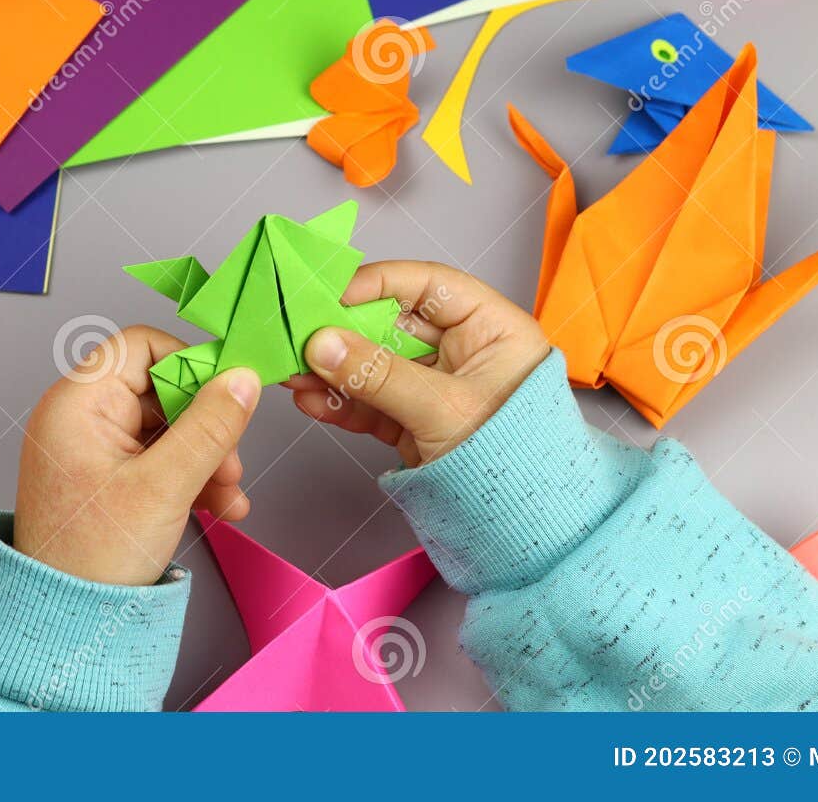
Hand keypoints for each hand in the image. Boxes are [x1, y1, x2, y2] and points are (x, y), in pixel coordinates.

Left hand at [14, 325, 259, 585]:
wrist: (62, 624)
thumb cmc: (91, 559)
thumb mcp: (164, 487)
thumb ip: (209, 428)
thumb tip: (243, 378)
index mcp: (77, 404)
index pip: (140, 346)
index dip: (189, 362)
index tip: (229, 391)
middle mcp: (80, 418)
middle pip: (160, 388)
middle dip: (206, 424)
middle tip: (232, 463)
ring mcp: (92, 448)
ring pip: (166, 426)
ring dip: (205, 456)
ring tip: (229, 496)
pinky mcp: (105, 477)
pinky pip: (156, 457)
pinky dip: (188, 476)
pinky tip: (216, 507)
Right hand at [285, 261, 550, 466]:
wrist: (525, 534)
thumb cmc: (511, 461)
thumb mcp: (443, 409)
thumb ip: (379, 374)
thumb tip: (321, 343)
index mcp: (492, 329)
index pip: (430, 286)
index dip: (380, 284)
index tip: (332, 293)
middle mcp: (466, 351)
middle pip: (394, 325)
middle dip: (344, 333)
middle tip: (299, 335)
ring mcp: (438, 388)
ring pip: (377, 366)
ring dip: (333, 370)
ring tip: (293, 374)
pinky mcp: (418, 423)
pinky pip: (375, 403)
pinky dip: (343, 403)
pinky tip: (311, 401)